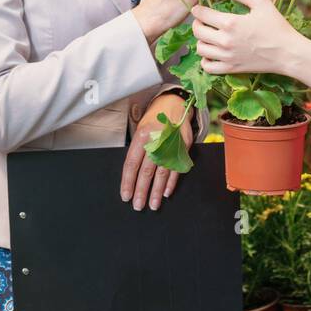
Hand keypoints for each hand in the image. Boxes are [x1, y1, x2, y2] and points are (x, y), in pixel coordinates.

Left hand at [120, 93, 192, 210]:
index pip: (132, 163)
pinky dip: (171, 182)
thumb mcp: (140, 130)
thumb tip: (131, 178)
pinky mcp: (184, 147)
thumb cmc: (153, 120)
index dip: (128, 182)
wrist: (174, 104)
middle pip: (147, 171)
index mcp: (142, 135)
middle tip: (138, 205)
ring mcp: (172, 144)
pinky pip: (176, 169)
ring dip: (157, 191)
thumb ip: (137, 152)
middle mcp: (157, 140)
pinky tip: (166, 193)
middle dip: (142, 191)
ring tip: (153, 205)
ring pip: (162, 173)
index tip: (126, 196)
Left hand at [191, 0, 300, 75]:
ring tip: (208, 35)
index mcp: (230, 22)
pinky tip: (211, 52)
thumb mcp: (261, 1)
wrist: (288, 52)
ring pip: (200, 48)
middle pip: (197, 31)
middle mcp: (225, 41)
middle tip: (203, 20)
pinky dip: (205, 59)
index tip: (199, 8)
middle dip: (197, 23)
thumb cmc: (276, 25)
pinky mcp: (231, 68)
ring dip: (201, 40)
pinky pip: (207, 67)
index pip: (202, 14)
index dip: (197, 9)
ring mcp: (227, 57)